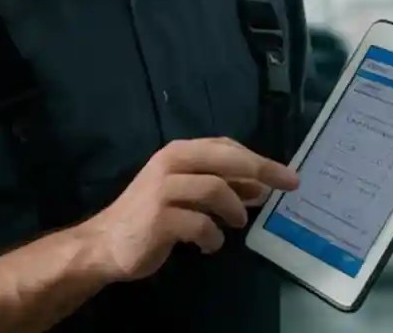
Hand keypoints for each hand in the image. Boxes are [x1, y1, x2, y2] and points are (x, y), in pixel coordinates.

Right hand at [76, 137, 299, 282]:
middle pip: (226, 160)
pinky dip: (213, 238)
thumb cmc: (148, 215)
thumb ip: (219, 186)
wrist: (105, 243)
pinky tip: (210, 245)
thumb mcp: (185, 193)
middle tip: (287, 185)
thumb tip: (261, 187)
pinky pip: (201, 224)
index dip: (259, 159)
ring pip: (216, 190)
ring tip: (237, 224)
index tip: (286, 175)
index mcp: (177, 152)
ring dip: (235, 209)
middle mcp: (170, 164)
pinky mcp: (159, 219)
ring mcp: (163, 191)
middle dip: (262, 170)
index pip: (226, 147)